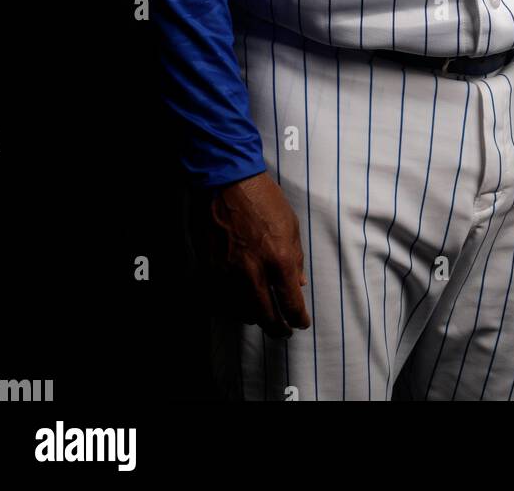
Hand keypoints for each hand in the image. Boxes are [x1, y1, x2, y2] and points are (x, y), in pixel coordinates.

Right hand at [191, 172, 311, 337]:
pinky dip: (235, 309)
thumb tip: (299, 283)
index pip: (291, 303)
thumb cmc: (263, 199)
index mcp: (279, 258)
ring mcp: (229, 272)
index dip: (299, 319)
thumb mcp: (290, 225)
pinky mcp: (212, 269)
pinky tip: (242, 308)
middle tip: (284, 332)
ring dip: (257, 319)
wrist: (227, 182)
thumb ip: (295, 258)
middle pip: (267, 316)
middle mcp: (253, 270)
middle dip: (279, 329)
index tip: (302, 322)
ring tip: (265, 319)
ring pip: (243, 312)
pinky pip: (223, 301)